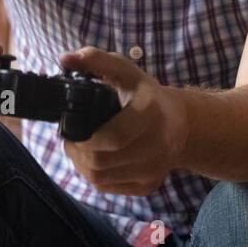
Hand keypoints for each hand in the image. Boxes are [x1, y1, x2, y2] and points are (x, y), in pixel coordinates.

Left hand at [58, 47, 187, 197]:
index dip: (85, 138)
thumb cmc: (148, 96)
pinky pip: (108, 187)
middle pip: (101, 161)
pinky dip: (94, 176)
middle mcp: (156, 146)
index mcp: (151, 114)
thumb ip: (97, 61)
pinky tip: (94, 160)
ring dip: (81, 164)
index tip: (71, 129)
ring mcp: (152, 170)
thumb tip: (64, 59)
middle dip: (77, 151)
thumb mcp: (127, 71)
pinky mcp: (148, 185)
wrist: (182, 125)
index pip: (113, 137)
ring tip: (80, 149)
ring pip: (100, 177)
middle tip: (71, 139)